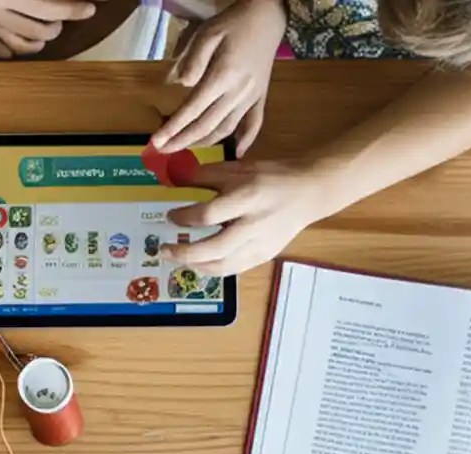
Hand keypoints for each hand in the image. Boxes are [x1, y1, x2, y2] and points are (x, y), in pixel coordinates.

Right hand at [0, 0, 96, 57]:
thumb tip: (76, 3)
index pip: (50, 9)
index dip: (73, 9)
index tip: (89, 9)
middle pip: (40, 32)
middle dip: (57, 24)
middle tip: (60, 14)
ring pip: (24, 47)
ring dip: (41, 39)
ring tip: (46, 27)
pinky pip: (3, 52)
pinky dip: (18, 48)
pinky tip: (26, 36)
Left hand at [151, 0, 286, 156]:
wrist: (266, 18)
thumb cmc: (232, 24)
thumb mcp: (207, 33)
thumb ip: (193, 60)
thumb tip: (180, 85)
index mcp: (222, 76)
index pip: (192, 109)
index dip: (173, 128)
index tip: (156, 142)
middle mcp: (238, 92)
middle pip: (207, 125)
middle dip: (183, 141)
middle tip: (163, 150)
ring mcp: (252, 97)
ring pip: (227, 129)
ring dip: (205, 143)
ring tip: (185, 149)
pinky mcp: (261, 97)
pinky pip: (255, 124)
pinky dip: (246, 140)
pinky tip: (237, 154)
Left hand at [162, 161, 319, 275]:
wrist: (307, 193)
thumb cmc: (269, 177)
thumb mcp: (238, 168)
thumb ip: (206, 175)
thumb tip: (174, 179)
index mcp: (246, 198)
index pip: (208, 215)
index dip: (184, 217)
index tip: (170, 215)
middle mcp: (253, 225)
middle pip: (213, 248)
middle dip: (184, 252)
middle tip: (163, 249)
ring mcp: (260, 245)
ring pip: (223, 265)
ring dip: (195, 265)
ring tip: (177, 259)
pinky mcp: (264, 256)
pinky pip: (234, 269)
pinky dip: (213, 269)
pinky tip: (199, 264)